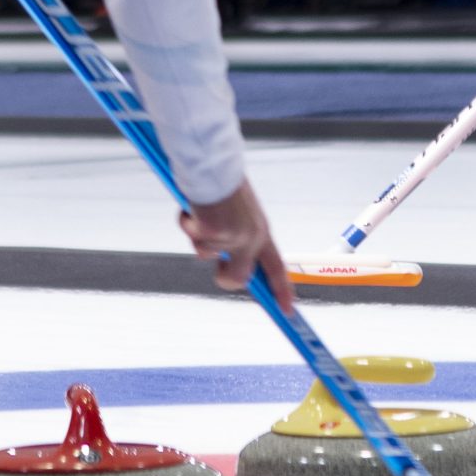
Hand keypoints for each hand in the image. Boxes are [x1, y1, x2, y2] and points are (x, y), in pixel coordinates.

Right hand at [179, 177, 293, 310]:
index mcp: (262, 231)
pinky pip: (193, 238)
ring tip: (203, 212)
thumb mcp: (236, 214)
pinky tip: (195, 207)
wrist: (213, 165)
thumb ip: (234, 236)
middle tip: (215, 258)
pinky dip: (187, 222)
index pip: (277, 268)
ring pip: (207, 257)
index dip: (282, 291)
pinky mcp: (215, 234)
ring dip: (198, 238)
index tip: (287, 310)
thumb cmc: (222, 183)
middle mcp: (253, 237)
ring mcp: (235, 238)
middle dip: (221, 274)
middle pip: (236, 279)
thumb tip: (223, 257)